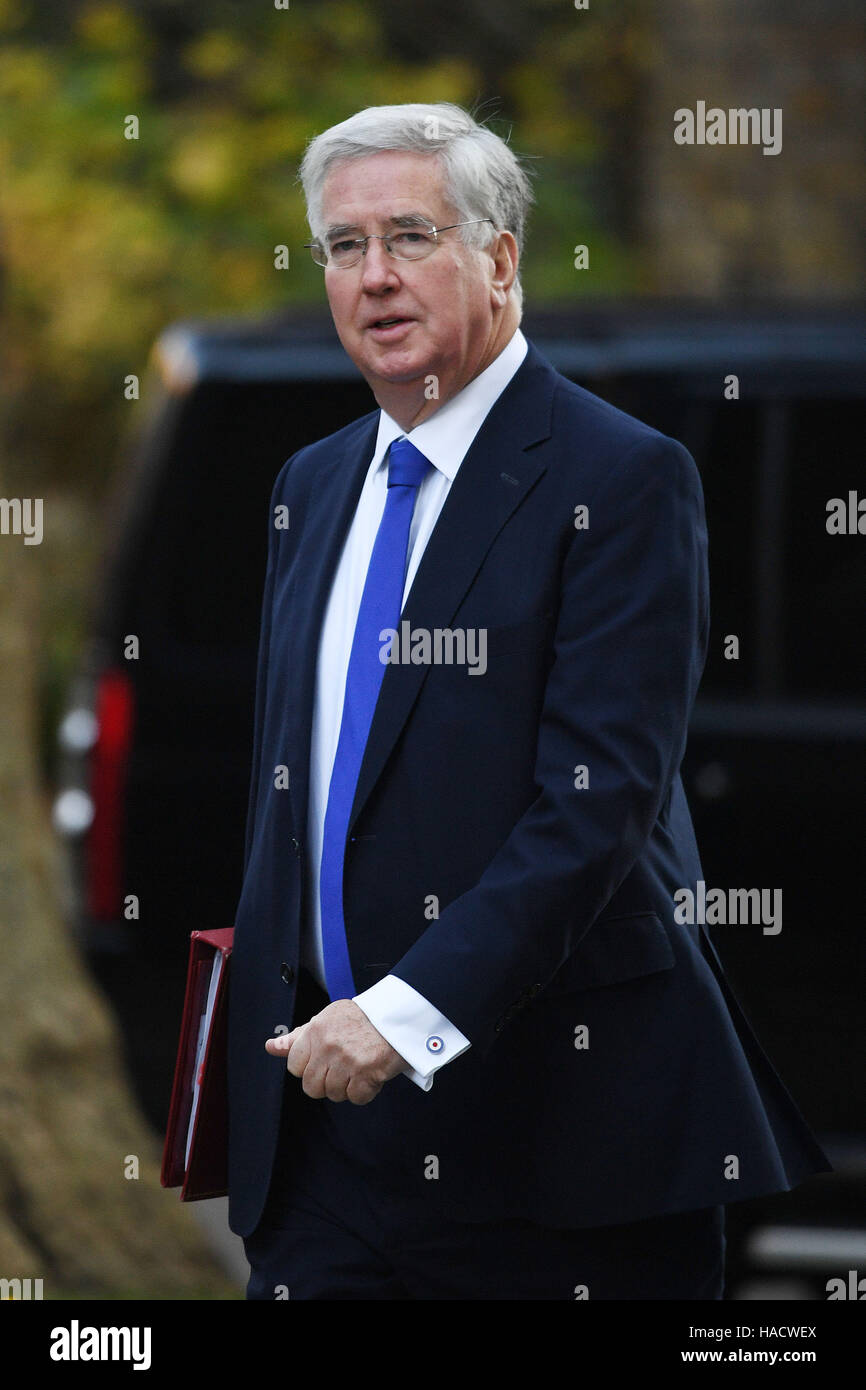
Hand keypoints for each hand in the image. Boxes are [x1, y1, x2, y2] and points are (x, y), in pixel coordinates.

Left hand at [264, 1000, 407, 1104]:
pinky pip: (356, 1098)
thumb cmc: (362, 1018)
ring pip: (333, 1094)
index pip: (294, 1066)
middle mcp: (328, 1045)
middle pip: (311, 1086)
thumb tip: (271, 1047)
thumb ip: (298, 1037)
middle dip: (327, 1082)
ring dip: (347, 1087)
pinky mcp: (366, 1073)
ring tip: (358, 1069)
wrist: (399, 1016)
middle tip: (343, 1068)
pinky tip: (370, 1075)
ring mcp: (347, 1060)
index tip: (324, 1061)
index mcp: (315, 1031)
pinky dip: (365, 1091)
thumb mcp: (326, 1020)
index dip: (309, 1068)